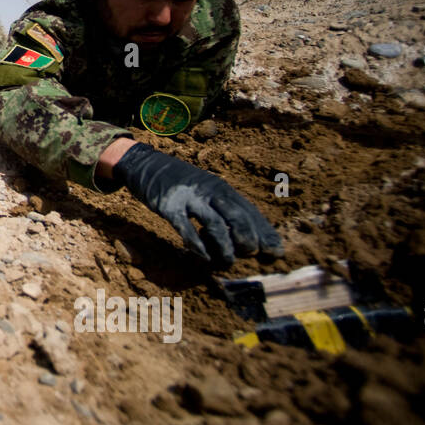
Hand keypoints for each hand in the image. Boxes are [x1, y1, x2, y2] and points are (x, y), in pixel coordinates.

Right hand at [113, 143, 283, 264]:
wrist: (147, 164)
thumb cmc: (180, 182)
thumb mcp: (207, 188)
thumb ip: (223, 206)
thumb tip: (244, 233)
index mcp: (222, 188)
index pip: (250, 212)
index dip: (265, 233)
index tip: (277, 253)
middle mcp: (210, 192)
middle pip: (237, 218)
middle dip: (248, 240)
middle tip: (251, 254)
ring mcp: (190, 199)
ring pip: (215, 225)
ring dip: (225, 247)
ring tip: (228, 260)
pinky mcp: (169, 207)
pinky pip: (187, 229)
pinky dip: (197, 245)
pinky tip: (204, 256)